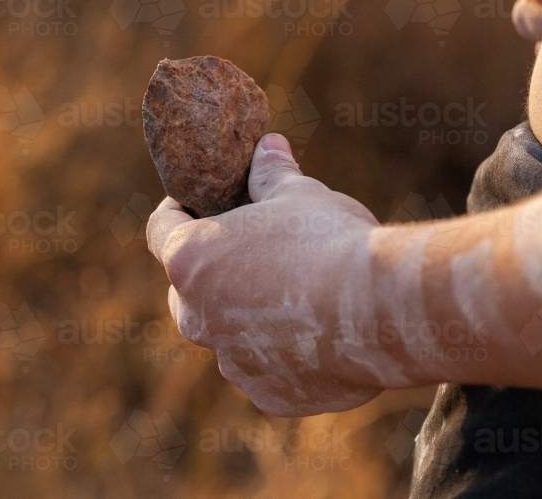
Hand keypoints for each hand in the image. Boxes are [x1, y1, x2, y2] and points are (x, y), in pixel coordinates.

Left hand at [147, 134, 407, 416]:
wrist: (381, 310)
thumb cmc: (328, 240)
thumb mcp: (299, 194)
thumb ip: (272, 174)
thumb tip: (267, 147)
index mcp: (190, 260)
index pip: (160, 228)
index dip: (178, 209)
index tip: (198, 201)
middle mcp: (197, 318)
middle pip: (188, 288)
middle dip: (213, 268)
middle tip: (252, 249)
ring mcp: (232, 362)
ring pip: (227, 333)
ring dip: (247, 315)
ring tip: (294, 295)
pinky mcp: (270, 395)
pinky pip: (266, 368)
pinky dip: (282, 353)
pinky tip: (318, 335)